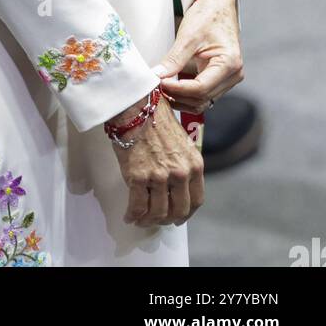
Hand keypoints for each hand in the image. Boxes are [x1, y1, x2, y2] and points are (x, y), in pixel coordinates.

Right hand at [107, 90, 203, 226]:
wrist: (135, 105)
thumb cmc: (155, 117)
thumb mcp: (181, 141)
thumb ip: (182, 162)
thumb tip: (174, 182)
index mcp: (194, 164)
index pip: (196, 200)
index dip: (186, 213)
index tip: (178, 216)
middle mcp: (180, 173)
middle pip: (178, 211)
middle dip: (167, 219)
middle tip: (157, 219)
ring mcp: (159, 177)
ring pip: (157, 212)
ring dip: (148, 220)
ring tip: (141, 218)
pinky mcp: (138, 177)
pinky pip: (137, 206)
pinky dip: (132, 215)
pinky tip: (129, 216)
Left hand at [152, 0, 243, 113]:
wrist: (218, 5)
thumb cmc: (208, 15)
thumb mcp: (189, 35)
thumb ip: (174, 59)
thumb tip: (158, 76)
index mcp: (230, 64)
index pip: (202, 88)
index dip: (179, 89)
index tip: (160, 84)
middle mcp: (233, 75)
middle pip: (202, 98)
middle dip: (178, 96)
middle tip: (157, 87)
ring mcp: (228, 79)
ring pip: (203, 100)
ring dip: (182, 99)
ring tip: (162, 89)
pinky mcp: (219, 79)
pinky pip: (203, 94)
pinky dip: (187, 95)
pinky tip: (172, 88)